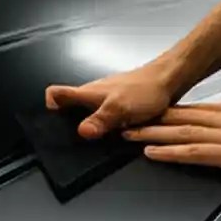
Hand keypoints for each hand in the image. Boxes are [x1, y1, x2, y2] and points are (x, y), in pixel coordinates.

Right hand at [46, 63, 177, 139]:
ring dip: (92, 126)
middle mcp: (94, 95)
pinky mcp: (121, 105)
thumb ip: (100, 120)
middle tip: (76, 140)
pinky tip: (118, 135)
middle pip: (71, 107)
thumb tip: (81, 131)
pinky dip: (108, 126)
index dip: (49, 106)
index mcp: (88, 93)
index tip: (52, 123)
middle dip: (69, 123)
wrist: (171, 79)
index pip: (56, 93)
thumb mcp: (120, 108)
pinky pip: (106, 117)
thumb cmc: (146, 88)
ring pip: (89, 112)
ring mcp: (107, 99)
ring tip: (98, 141)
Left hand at [123, 100, 220, 177]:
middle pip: (179, 118)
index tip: (148, 114)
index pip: (194, 112)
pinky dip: (170, 152)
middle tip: (124, 122)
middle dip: (150, 122)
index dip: (168, 114)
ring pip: (179, 132)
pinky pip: (194, 151)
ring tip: (126, 136)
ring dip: (150, 135)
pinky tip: (151, 154)